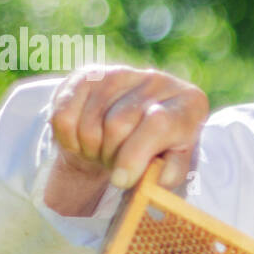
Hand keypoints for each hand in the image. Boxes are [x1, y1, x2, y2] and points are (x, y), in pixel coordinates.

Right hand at [44, 66, 208, 215]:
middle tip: (116, 166)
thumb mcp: (174, 166)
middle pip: (118, 124)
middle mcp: (159, 81)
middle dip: (112, 156)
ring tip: (105, 153)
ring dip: (91, 150)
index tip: (122, 180)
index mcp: (190, 103)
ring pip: (90, 122)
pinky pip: (63, 115)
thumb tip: (158, 176)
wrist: (133, 134)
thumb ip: (171, 173)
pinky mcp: (89, 75)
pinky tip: (85, 142)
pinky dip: (68, 139)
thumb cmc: (159, 155)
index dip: (135, 156)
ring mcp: (122, 73)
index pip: (157, 124)